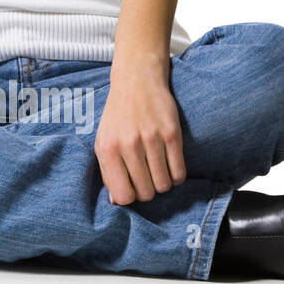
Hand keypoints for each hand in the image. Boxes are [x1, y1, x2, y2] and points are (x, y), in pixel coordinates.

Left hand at [94, 62, 185, 205]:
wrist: (136, 81)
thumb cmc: (118, 115)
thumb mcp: (103, 141)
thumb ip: (108, 171)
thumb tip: (117, 202)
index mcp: (108, 149)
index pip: (123, 196)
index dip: (129, 197)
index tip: (131, 189)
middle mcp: (128, 145)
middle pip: (146, 193)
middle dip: (147, 191)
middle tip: (146, 178)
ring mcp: (152, 139)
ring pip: (164, 186)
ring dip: (162, 184)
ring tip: (157, 171)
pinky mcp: (172, 134)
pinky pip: (179, 173)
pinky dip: (176, 176)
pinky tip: (169, 165)